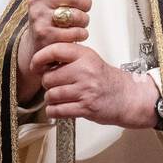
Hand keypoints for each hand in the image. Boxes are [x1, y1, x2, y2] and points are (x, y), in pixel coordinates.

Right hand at [15, 0, 92, 103]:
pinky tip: (76, 34)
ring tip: (79, 22)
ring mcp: (39, 17)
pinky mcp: (45, 35)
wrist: (37, 44)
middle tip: (84, 9)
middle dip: (86, 3)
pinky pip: (75, 32)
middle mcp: (36, 0)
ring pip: (77, 15)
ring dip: (84, 20)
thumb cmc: (52, 16)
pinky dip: (81, 34)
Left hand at [35, 42, 158, 128]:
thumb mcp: (90, 60)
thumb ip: (69, 58)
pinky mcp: (86, 107)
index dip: (39, 58)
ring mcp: (85, 90)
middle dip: (48, 83)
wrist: (127, 96)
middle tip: (55, 85)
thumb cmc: (106, 79)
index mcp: (85, 55)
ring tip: (58, 98)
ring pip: (52, 95)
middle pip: (49, 77)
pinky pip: (58, 110)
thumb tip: (41, 62)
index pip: (55, 50)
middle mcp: (85, 70)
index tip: (35, 66)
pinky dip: (53, 111)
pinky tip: (58, 109)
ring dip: (51, 99)